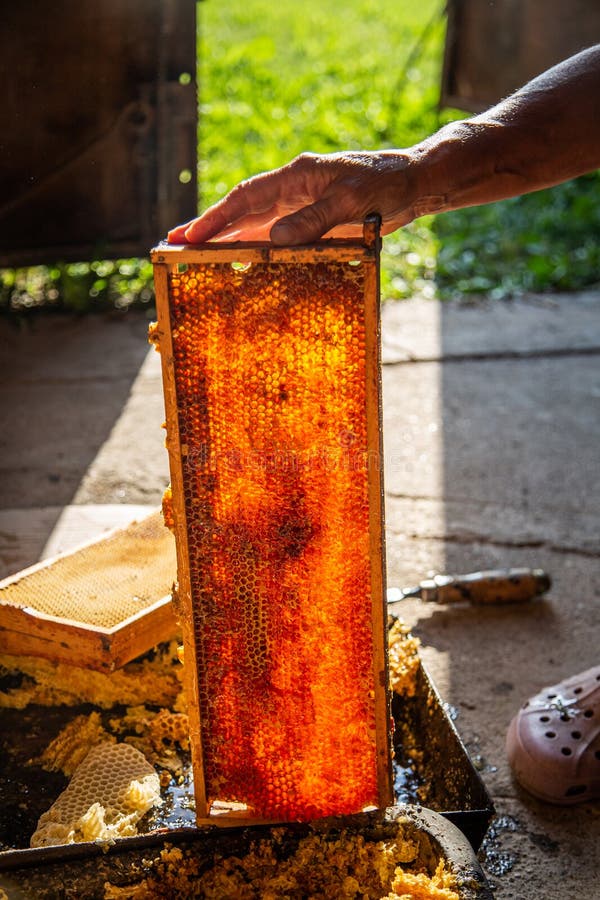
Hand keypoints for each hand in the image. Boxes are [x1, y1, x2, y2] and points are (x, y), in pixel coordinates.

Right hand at [168, 150, 417, 244]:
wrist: (413, 183)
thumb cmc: (385, 185)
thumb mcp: (351, 202)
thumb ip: (314, 219)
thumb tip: (275, 239)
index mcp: (296, 176)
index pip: (246, 197)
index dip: (216, 218)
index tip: (189, 235)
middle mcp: (293, 190)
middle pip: (242, 211)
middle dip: (209, 228)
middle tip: (173, 243)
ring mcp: (301, 206)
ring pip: (255, 225)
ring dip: (227, 240)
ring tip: (195, 255)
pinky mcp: (314, 223)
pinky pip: (278, 237)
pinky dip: (257, 250)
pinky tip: (241, 263)